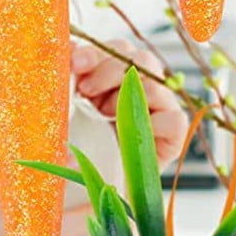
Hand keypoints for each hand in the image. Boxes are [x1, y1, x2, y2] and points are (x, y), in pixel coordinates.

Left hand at [72, 39, 191, 167]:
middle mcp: (140, 87)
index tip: (75, 63)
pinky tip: (128, 132)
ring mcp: (159, 109)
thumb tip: (61, 48)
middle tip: (86, 91)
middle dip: (109, 69)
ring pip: (156, 82)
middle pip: (138, 57)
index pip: (115, 49)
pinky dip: (151, 122)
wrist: (88, 187)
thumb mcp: (64, 108)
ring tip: (104, 115)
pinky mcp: (173, 134)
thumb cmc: (77, 146)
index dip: (96, 51)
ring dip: (127, 97)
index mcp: (115, 75)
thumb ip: (66, 77)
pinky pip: (173, 117)